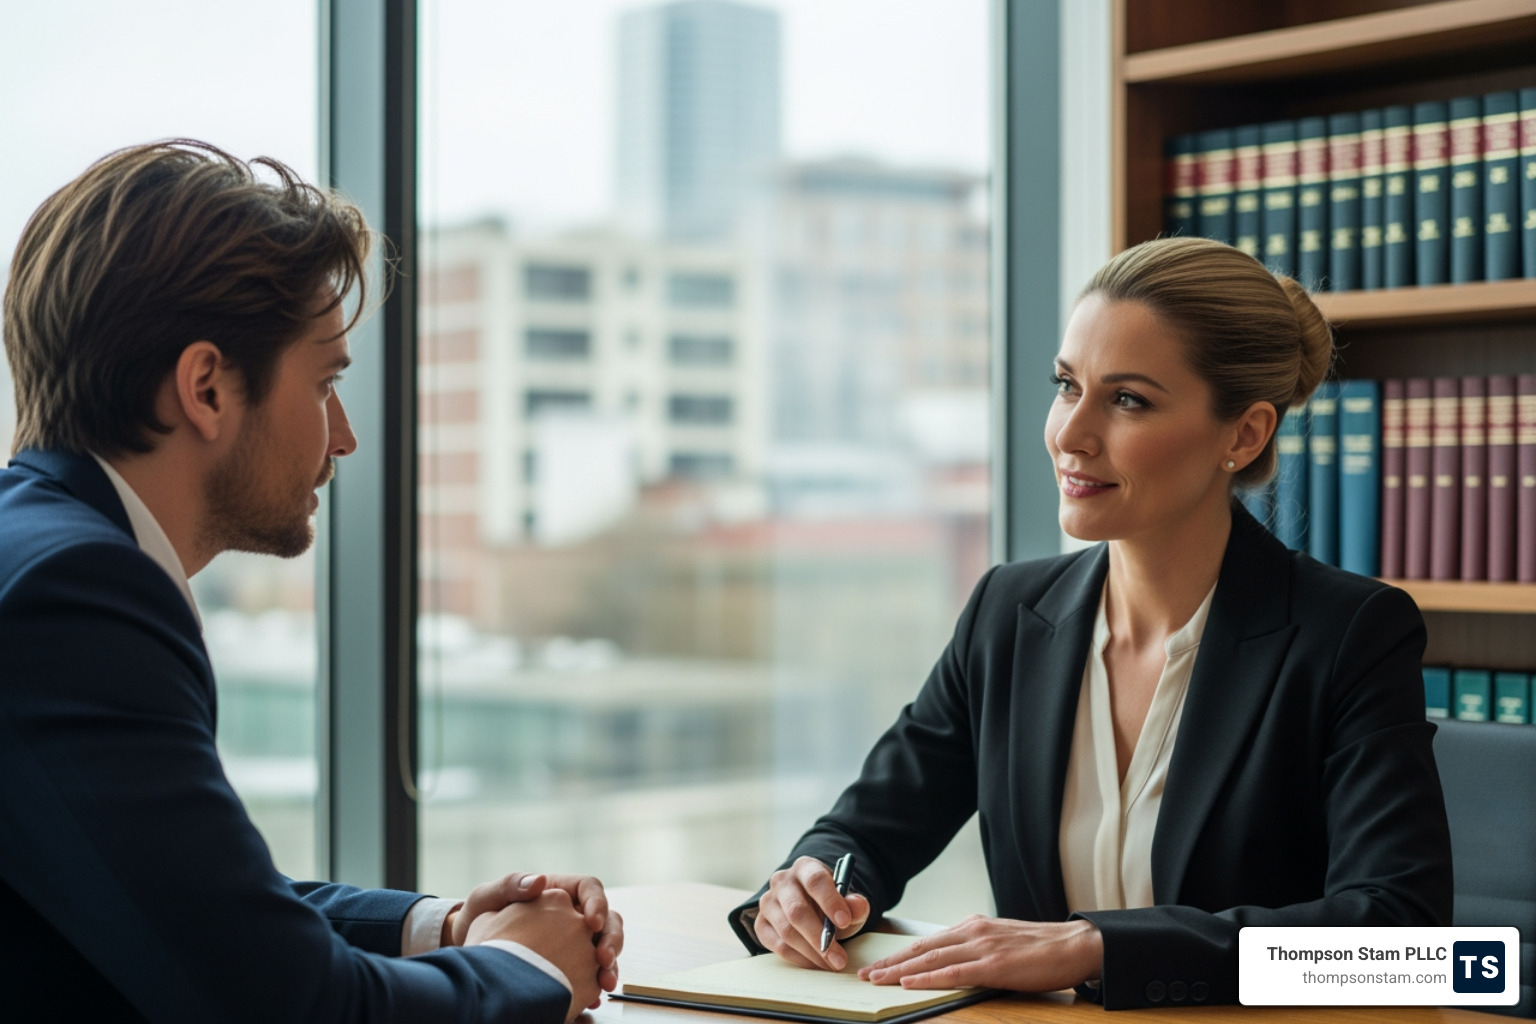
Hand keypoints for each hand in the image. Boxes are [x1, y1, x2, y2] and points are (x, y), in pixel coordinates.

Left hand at [445, 872, 623, 1003]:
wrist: (470, 952)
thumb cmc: (479, 916)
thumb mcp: (488, 897)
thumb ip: (511, 885)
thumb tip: (540, 880)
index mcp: (558, 891)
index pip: (590, 888)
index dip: (597, 903)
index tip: (592, 922)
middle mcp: (571, 914)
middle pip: (607, 920)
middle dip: (611, 939)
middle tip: (603, 959)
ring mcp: (573, 941)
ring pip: (604, 948)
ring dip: (610, 966)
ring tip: (604, 983)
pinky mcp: (570, 967)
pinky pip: (590, 975)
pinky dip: (594, 988)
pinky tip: (590, 1000)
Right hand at [754, 856, 871, 971]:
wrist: (809, 907)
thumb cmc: (829, 904)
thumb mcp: (847, 902)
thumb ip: (855, 904)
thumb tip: (858, 907)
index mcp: (805, 868)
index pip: (815, 880)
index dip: (830, 901)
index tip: (844, 921)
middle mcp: (782, 882)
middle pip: (797, 910)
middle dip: (820, 937)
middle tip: (839, 958)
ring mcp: (768, 902)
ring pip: (787, 931)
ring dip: (811, 952)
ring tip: (831, 964)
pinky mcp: (761, 924)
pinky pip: (778, 946)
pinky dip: (799, 958)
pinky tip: (815, 963)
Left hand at [858, 916, 1101, 992]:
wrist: (1073, 945)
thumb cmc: (1041, 949)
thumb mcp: (1000, 941)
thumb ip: (974, 948)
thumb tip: (950, 962)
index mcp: (972, 926)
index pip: (927, 942)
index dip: (900, 954)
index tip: (878, 964)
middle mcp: (972, 931)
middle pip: (921, 948)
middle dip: (890, 962)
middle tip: (865, 973)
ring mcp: (981, 947)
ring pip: (930, 959)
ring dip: (899, 970)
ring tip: (876, 980)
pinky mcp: (993, 965)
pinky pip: (953, 972)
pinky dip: (927, 978)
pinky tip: (909, 983)